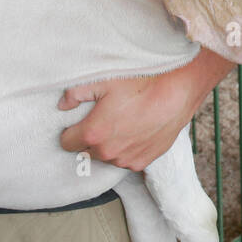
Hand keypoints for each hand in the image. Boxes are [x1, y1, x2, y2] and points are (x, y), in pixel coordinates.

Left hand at [57, 49, 230, 170]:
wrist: (178, 90)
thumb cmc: (142, 83)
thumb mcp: (104, 80)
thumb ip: (75, 93)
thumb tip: (63, 104)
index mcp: (93, 133)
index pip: (66, 143)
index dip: (70, 130)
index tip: (79, 122)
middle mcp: (108, 152)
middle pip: (86, 152)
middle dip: (91, 138)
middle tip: (105, 118)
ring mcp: (127, 159)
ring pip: (108, 156)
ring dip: (111, 145)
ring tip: (124, 123)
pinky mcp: (144, 161)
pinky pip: (127, 160)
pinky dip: (128, 149)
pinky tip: (137, 130)